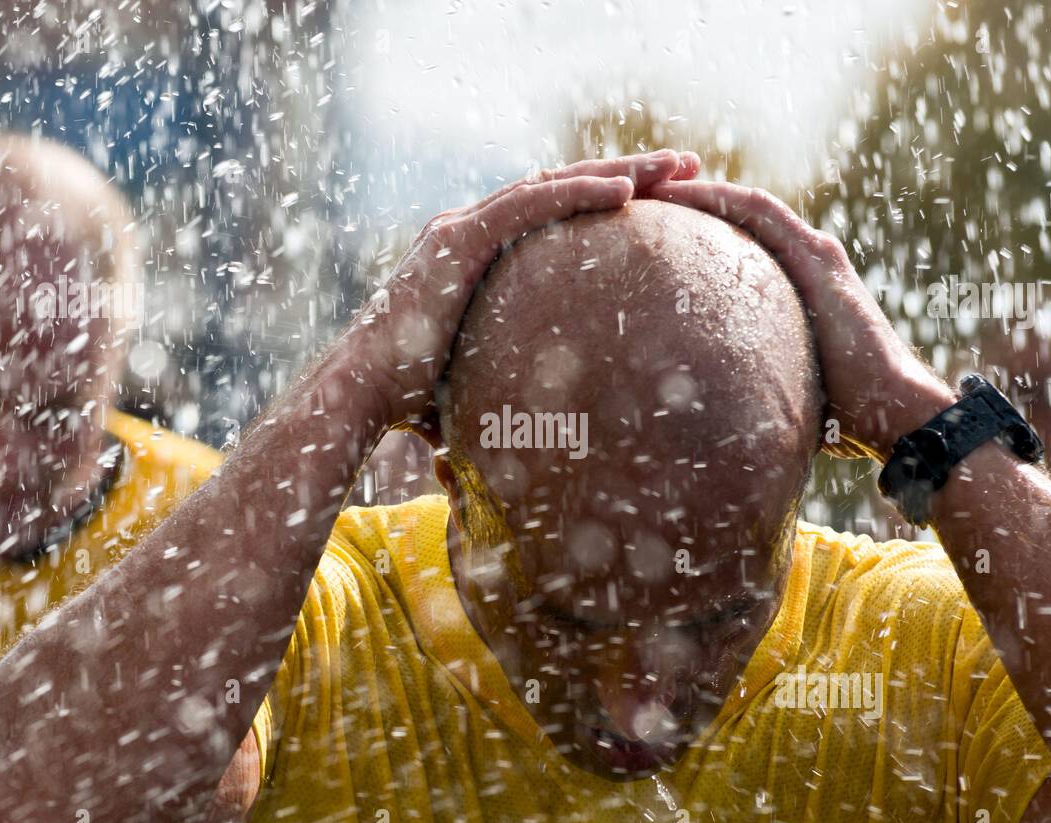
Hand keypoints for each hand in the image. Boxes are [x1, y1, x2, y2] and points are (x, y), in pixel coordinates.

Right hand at [357, 150, 701, 424]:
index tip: (663, 204)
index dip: (606, 202)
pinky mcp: (457, 240)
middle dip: (630, 173)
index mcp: (474, 256)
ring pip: (554, 184)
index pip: (552, 216)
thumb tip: (554, 427)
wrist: (361, 396)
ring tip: (681, 166)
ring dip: (620, 171)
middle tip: (690, 168)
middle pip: (562, 188)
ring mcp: (460, 229)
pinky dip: (580, 193)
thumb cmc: (413, 401)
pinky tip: (628, 190)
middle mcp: (467, 230)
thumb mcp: (480, 377)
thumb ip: (512, 377)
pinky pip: (531, 206)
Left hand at [645, 180, 953, 458]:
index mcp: (796, 285)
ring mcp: (815, 253)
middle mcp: (806, 258)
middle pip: (735, 214)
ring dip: (695, 189)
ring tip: (646, 182)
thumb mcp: (779, 383)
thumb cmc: (840, 412)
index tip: (648, 227)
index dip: (693, 228)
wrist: (891, 407)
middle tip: (636, 192)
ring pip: (744, 203)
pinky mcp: (818, 257)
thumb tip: (698, 408)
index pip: (736, 242)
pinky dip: (719, 198)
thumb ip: (747, 376)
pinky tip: (679, 193)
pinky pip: (759, 213)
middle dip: (687, 200)